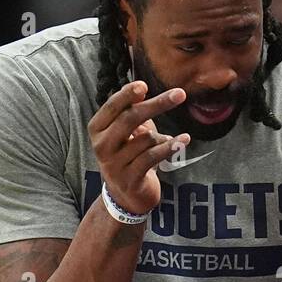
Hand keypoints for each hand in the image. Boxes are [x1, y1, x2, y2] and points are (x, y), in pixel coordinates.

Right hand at [87, 81, 189, 215]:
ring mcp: (114, 164)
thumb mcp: (128, 132)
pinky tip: (184, 139)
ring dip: (162, 137)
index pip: (112, 107)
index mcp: (97, 129)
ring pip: (146, 139)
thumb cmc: (129, 156)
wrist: (126, 197)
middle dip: (157, 104)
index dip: (127, 95)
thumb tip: (141, 87)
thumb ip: (132, 111)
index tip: (144, 84)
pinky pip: (153, 157)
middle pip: (130, 119)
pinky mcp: (130, 179)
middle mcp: (102, 145)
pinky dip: (170, 146)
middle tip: (180, 94)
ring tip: (168, 141)